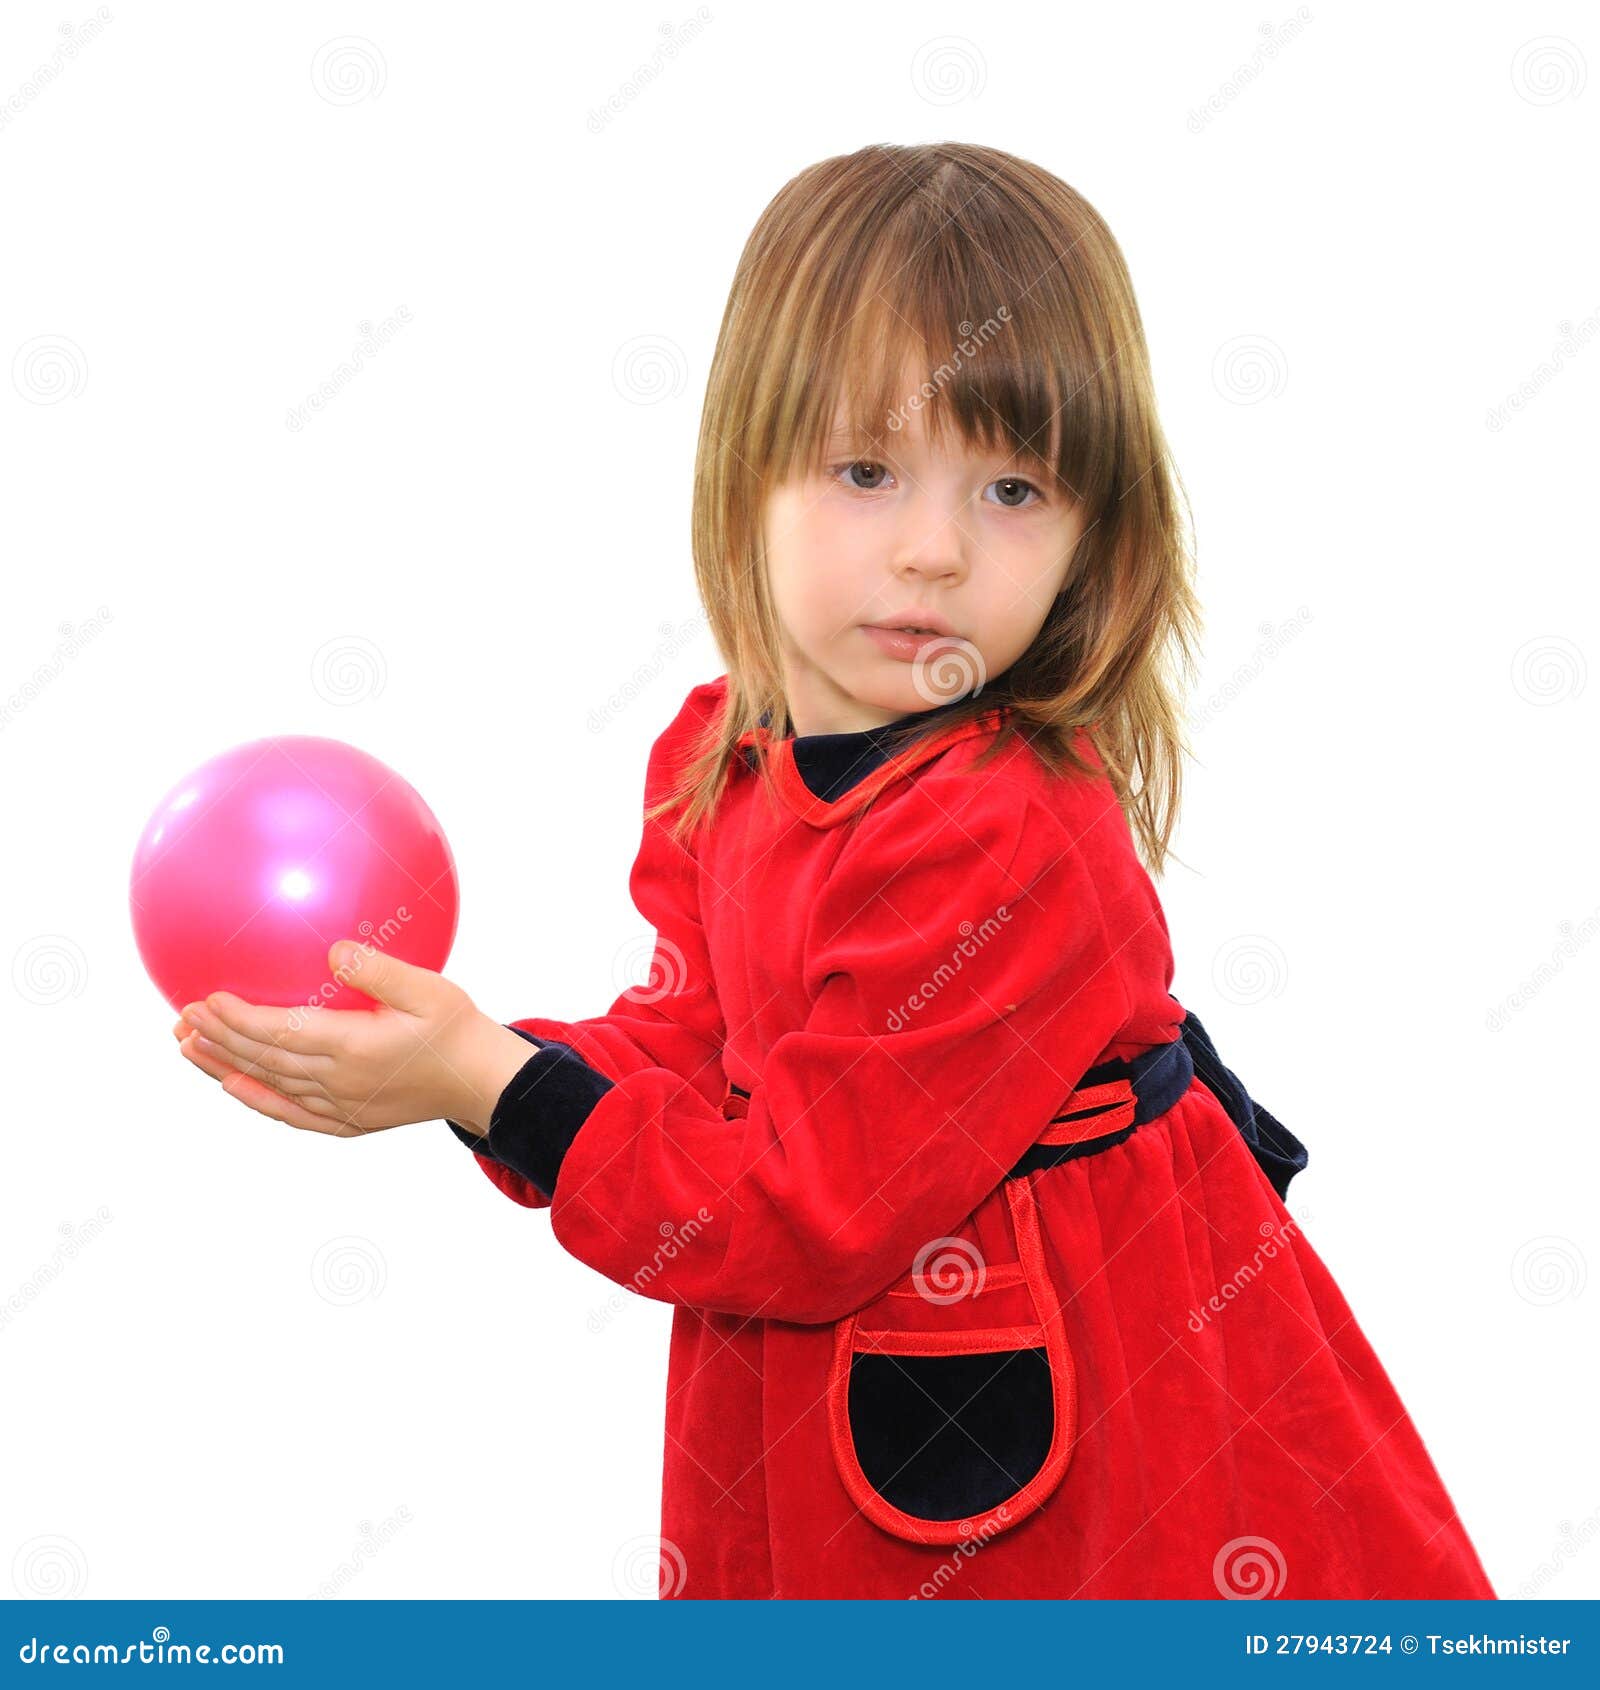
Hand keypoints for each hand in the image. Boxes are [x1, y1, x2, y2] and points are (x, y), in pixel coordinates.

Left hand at [172, 941, 504, 1137]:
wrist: (483, 1082)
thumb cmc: (457, 1028)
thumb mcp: (428, 989)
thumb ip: (379, 971)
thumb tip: (334, 951)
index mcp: (354, 1048)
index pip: (280, 1032)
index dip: (238, 1018)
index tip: (205, 999)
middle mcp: (339, 1083)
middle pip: (264, 1060)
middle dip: (219, 1038)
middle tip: (181, 1018)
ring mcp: (341, 1106)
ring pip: (270, 1086)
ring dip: (225, 1066)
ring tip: (188, 1048)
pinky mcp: (349, 1121)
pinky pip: (292, 1114)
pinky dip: (258, 1100)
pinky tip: (233, 1086)